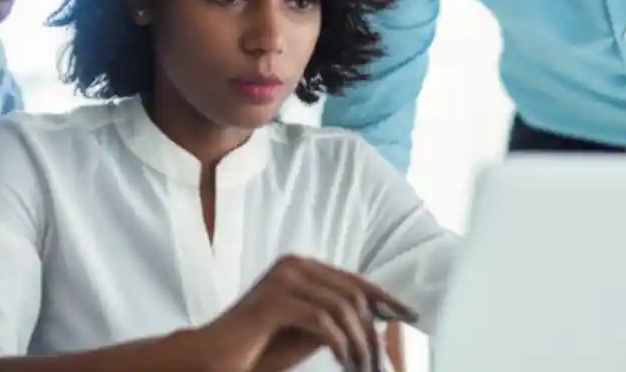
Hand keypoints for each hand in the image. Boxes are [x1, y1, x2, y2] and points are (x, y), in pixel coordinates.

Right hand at [197, 254, 417, 371]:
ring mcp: (283, 279)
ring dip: (358, 343)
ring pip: (343, 308)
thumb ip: (338, 318)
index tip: (411, 317)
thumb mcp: (308, 331)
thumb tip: (378, 318)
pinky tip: (344, 362)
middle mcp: (294, 264)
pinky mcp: (275, 300)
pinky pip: (323, 321)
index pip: (354, 279)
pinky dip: (340, 344)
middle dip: (373, 330)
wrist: (214, 357)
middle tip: (380, 364)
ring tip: (361, 368)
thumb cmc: (259, 347)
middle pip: (353, 293)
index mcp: (301, 266)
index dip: (386, 298)